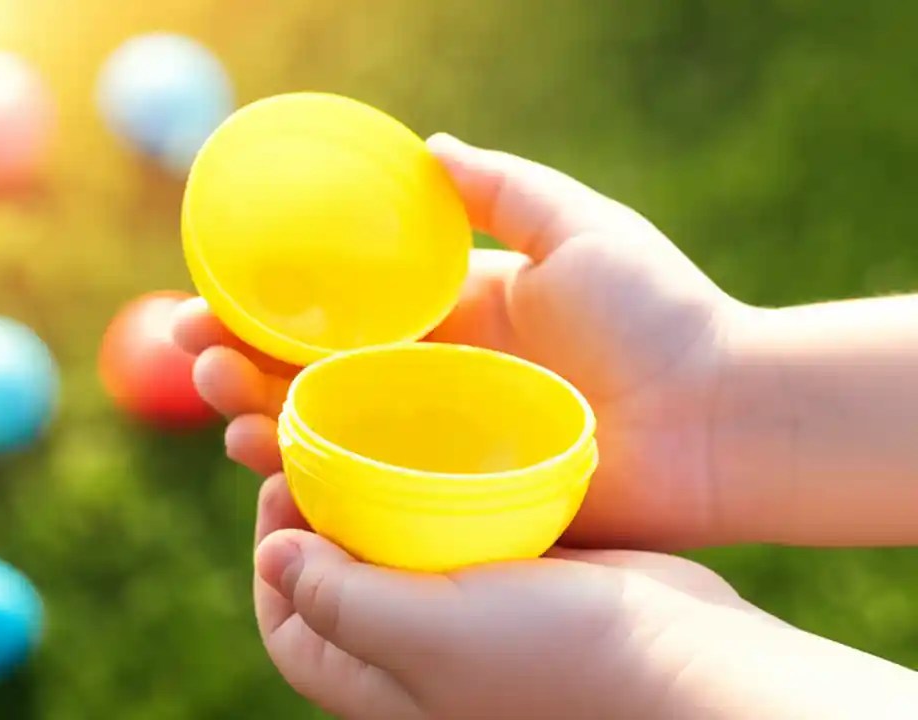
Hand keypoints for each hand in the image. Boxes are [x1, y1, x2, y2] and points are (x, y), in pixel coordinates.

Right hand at [174, 133, 746, 548]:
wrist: (723, 418)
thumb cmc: (660, 317)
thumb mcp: (580, 228)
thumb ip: (503, 188)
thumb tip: (425, 146)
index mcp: (448, 320)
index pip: (335, 313)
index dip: (266, 306)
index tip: (208, 298)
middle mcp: (430, 383)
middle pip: (310, 376)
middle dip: (239, 364)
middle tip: (194, 355)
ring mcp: (436, 446)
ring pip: (323, 434)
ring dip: (256, 418)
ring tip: (220, 403)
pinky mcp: (450, 501)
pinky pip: (363, 492)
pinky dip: (306, 478)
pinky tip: (265, 460)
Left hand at [248, 477, 917, 719]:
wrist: (687, 659)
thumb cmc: (553, 659)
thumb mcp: (425, 637)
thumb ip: (339, 600)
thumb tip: (269, 559)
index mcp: (380, 684)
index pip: (290, 627)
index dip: (269, 559)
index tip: (279, 485)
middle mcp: (419, 653)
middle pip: (339, 577)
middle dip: (317, 511)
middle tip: (319, 441)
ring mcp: (474, 614)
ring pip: (398, 545)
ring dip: (377, 491)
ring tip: (373, 428)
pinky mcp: (523, 576)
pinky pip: (460, 528)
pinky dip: (441, 490)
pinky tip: (445, 440)